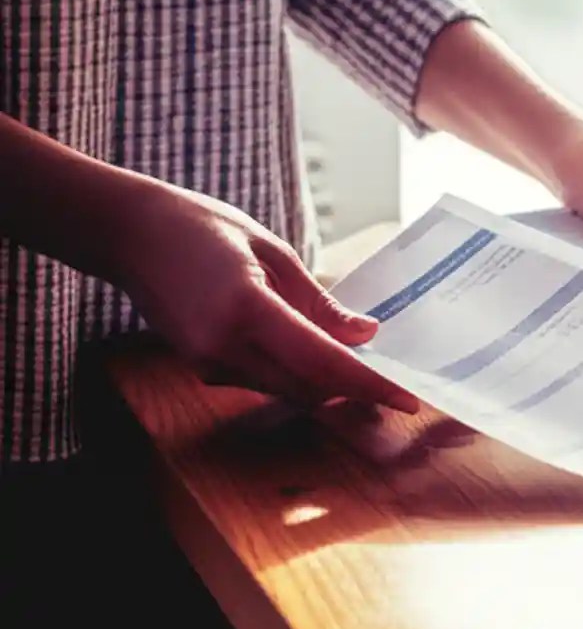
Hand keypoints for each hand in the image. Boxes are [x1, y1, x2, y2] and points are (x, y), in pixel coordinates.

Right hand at [111, 183, 419, 413]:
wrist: (130, 234)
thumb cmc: (204, 228)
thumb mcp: (274, 253)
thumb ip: (320, 303)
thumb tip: (365, 335)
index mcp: (247, 310)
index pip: (323, 362)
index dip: (369, 384)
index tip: (406, 399)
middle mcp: (225, 347)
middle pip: (310, 388)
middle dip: (352, 388)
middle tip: (390, 377)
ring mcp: (209, 363)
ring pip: (288, 390)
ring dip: (325, 381)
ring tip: (355, 359)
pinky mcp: (202, 368)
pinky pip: (263, 381)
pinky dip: (294, 372)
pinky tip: (308, 348)